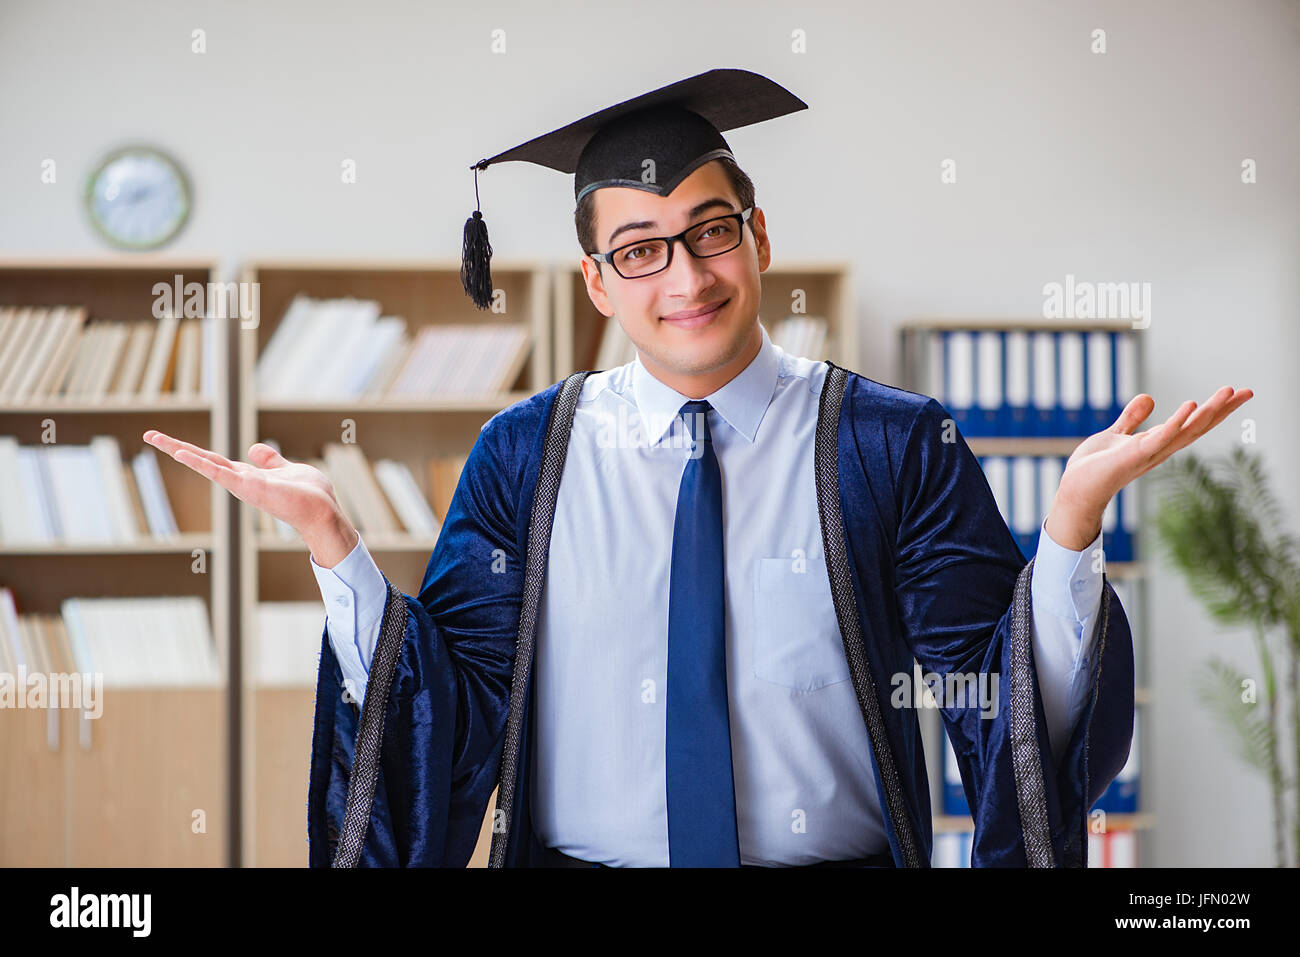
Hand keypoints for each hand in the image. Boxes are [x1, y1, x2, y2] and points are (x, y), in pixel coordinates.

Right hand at [142, 430, 358, 565]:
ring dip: (183, 452)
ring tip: (157, 439)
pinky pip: (223, 474)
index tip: (169, 441)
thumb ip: (270, 460)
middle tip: (148, 435)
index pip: (213, 460)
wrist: (323, 511)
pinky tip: (185, 455)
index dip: (192, 450)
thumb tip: (253, 449)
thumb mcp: (286, 470)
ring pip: (208, 465)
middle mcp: (240, 481)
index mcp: (247, 476)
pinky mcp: (251, 488)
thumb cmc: (309, 494)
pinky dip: (203, 465)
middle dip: (176, 448)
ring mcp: (243, 486)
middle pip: (203, 460)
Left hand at [1044, 386, 1254, 550]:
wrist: (1076, 490)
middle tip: (1247, 391)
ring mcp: (1149, 453)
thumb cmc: (1095, 467)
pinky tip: (1191, 405)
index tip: (1237, 392)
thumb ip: (1132, 418)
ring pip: (1186, 431)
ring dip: (1208, 412)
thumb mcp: (1117, 434)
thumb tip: (1149, 397)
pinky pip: (1160, 437)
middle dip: (1222, 410)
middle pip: (1198, 427)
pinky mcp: (1134, 455)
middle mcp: (1159, 449)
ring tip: (1227, 392)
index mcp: (1157, 443)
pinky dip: (1176, 422)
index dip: (1215, 409)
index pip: (1193, 424)